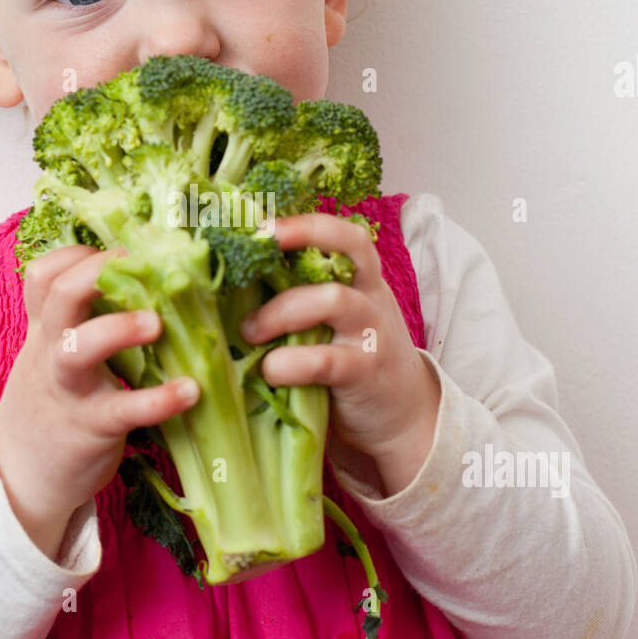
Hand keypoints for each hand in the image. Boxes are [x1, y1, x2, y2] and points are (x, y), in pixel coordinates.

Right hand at [0, 243, 199, 557]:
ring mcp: (68, 388)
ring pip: (77, 348)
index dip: (75, 255)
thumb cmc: (56, 401)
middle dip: (91, 272)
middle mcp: (52, 350)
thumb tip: (151, 283)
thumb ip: (85, 322)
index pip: (43, 275)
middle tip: (136, 262)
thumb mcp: (55, 354)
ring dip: (115, 329)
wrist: (21, 473)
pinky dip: (158, 399)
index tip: (116, 251)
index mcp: (46, 328)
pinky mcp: (91, 426)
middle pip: (55, 296)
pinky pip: (123, 409)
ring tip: (156, 323)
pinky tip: (189, 391)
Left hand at [239, 214, 440, 496]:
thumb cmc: (355, 359)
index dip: (306, 223)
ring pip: (332, 299)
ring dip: (280, 312)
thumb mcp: (338, 321)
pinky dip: (290, 362)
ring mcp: (371, 332)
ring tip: (249, 333)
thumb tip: (231, 284)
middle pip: (347, 249)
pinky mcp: (365, 372)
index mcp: (361, 280)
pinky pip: (325, 359)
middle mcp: (370, 297)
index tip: (262, 227)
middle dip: (289, 252)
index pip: (344, 235)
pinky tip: (270, 370)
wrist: (406, 415)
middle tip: (241, 275)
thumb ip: (303, 298)